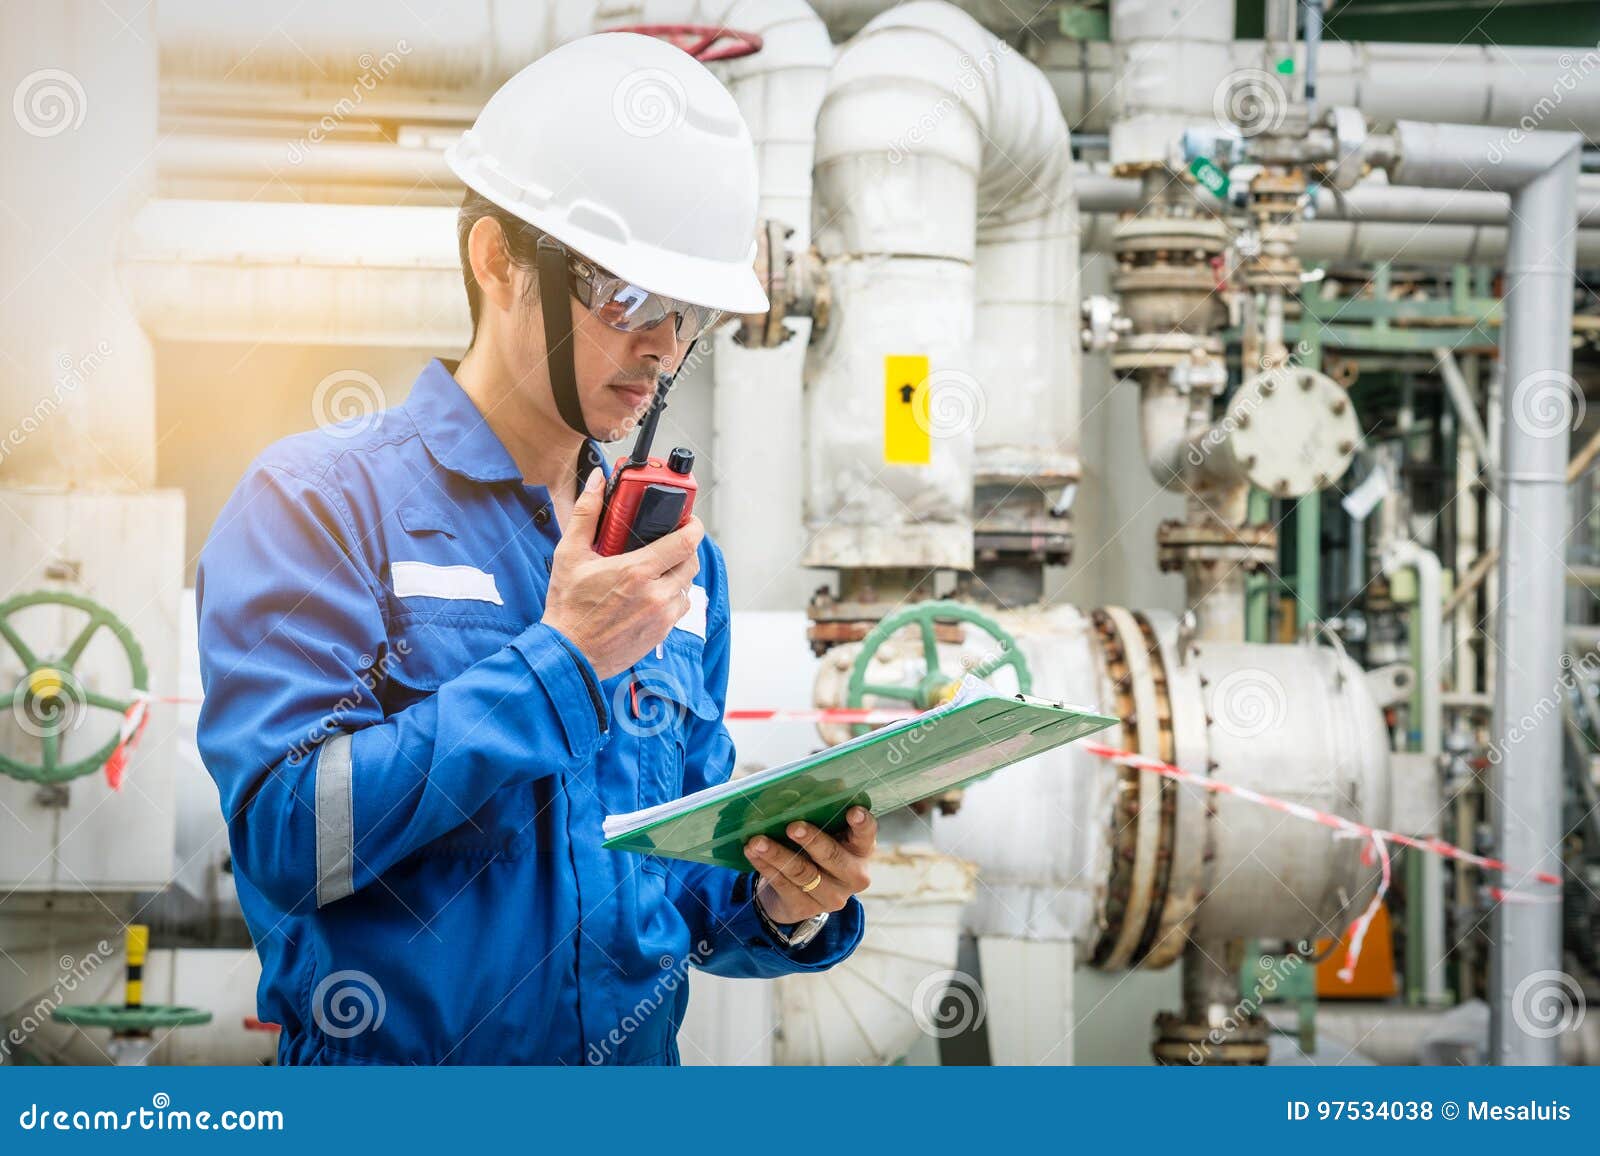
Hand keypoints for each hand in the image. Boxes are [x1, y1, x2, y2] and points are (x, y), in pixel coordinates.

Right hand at [542, 470, 702, 679]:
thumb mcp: (569, 554)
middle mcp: (656, 595)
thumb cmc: (567, 606)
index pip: (686, 542)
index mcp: (637, 571)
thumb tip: (597, 481)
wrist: (568, 654)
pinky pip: (679, 607)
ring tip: (658, 567)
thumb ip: (587, 514)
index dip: (693, 525)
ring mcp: (661, 617)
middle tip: (670, 541)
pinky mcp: (661, 634)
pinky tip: (652, 592)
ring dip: (678, 573)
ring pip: (687, 585)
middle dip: (685, 547)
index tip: (689, 519)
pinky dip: (672, 596)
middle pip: (692, 561)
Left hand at [744, 807, 876, 923]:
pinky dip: (765, 865)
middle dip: (812, 840)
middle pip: (832, 856)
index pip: (866, 834)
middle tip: (793, 826)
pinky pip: (782, 884)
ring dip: (777, 854)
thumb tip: (807, 787)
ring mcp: (831, 896)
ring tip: (757, 840)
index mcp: (861, 849)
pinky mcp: (805, 908)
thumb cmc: (815, 848)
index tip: (853, 811)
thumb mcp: (823, 830)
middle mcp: (853, 875)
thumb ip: (820, 809)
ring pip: (802, 873)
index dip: (862, 824)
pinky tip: (752, 852)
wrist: (799, 892)